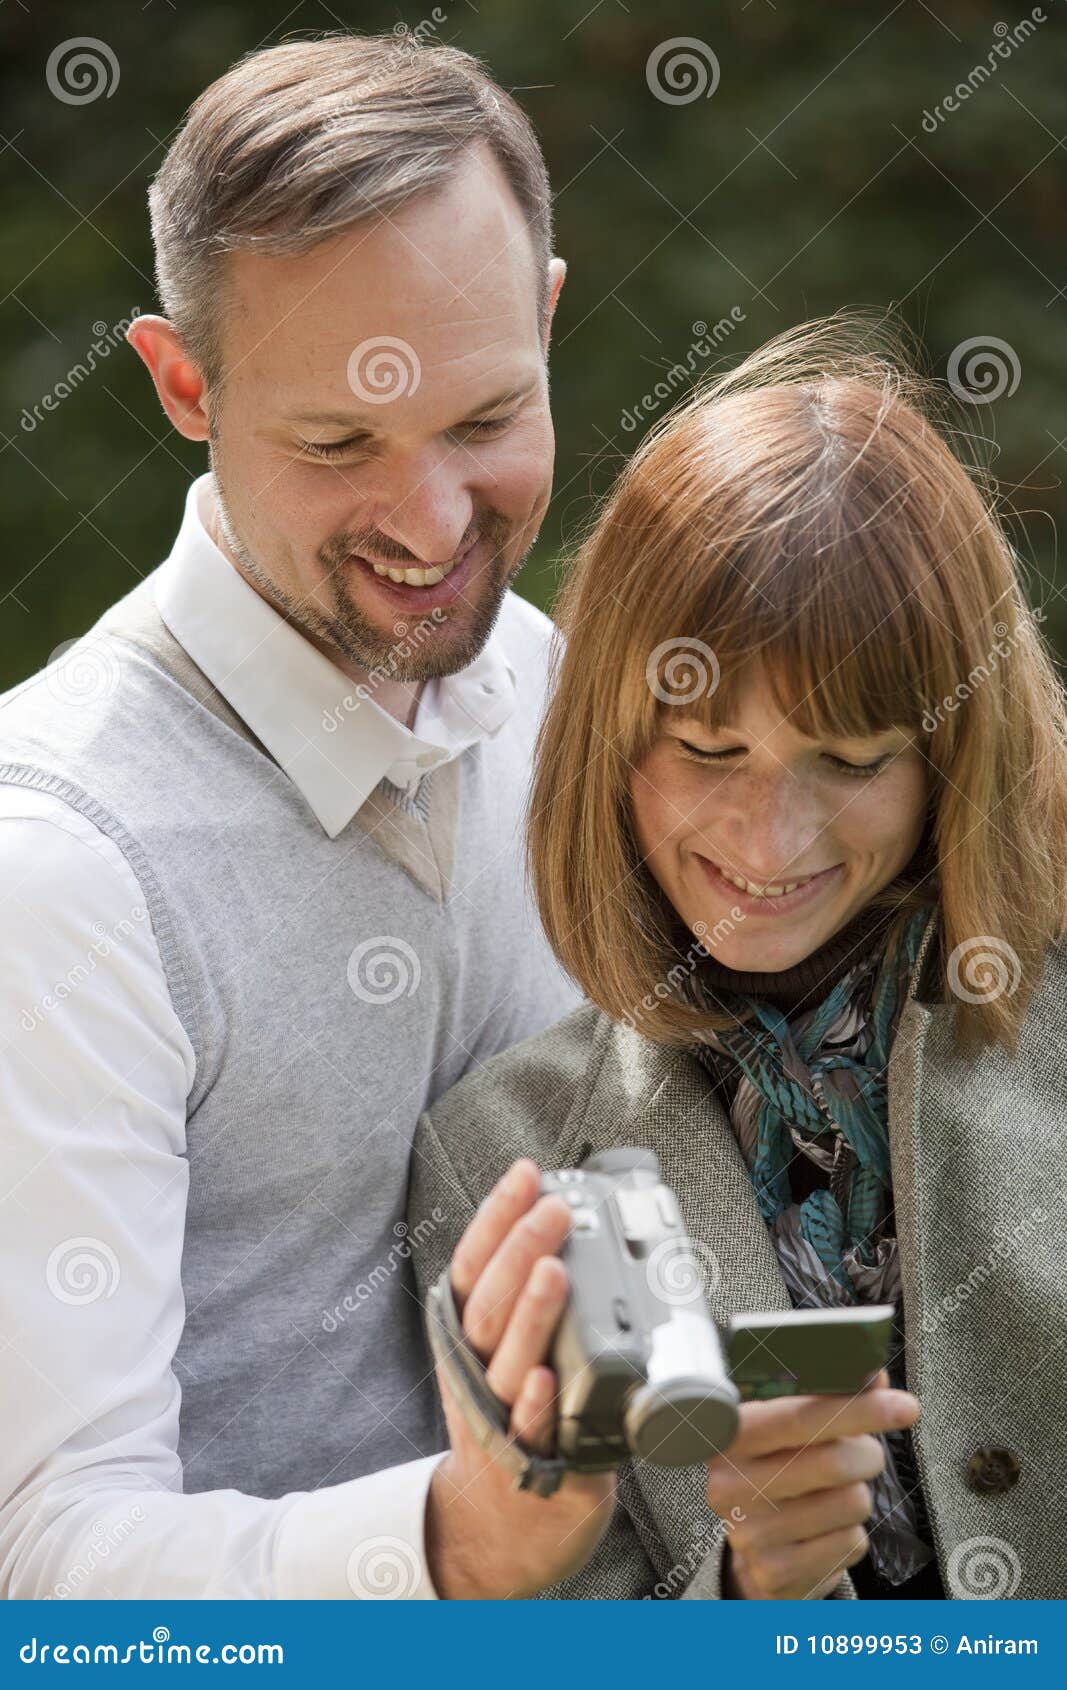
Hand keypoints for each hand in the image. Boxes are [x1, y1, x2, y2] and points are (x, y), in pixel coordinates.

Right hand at [425, 1158, 614, 1598]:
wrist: (498, 1528)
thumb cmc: (515, 1421)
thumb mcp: (505, 1352)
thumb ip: (528, 1299)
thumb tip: (571, 1222)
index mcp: (470, 1338)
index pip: (473, 1266)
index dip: (496, 1217)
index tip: (525, 1174)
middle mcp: (476, 1373)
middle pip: (489, 1305)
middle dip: (519, 1251)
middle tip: (554, 1209)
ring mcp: (500, 1421)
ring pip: (509, 1362)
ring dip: (532, 1315)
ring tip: (554, 1271)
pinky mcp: (534, 1468)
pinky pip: (531, 1433)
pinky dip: (536, 1405)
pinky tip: (546, 1379)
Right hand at [709, 1369, 920, 1598]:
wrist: (756, 1549)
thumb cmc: (781, 1470)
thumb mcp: (791, 1428)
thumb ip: (829, 1394)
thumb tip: (873, 1374)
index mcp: (728, 1432)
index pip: (800, 1413)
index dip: (857, 1407)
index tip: (902, 1405)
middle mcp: (727, 1482)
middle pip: (832, 1460)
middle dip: (867, 1454)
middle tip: (869, 1453)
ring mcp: (747, 1532)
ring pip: (849, 1503)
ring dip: (858, 1496)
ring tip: (834, 1495)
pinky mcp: (773, 1573)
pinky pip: (849, 1543)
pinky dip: (851, 1535)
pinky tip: (824, 1531)